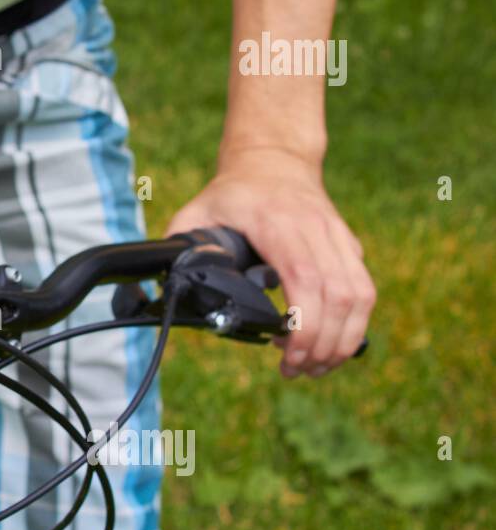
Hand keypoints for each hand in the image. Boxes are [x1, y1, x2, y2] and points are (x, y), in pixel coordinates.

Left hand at [164, 146, 374, 377]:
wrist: (273, 160)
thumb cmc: (232, 193)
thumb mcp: (197, 212)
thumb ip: (180, 246)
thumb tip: (165, 287)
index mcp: (277, 222)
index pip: (305, 277)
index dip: (305, 323)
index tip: (287, 353)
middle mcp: (316, 228)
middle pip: (340, 295)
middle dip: (323, 343)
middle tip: (298, 370)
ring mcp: (338, 236)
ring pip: (360, 295)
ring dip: (342, 339)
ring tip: (315, 366)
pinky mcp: (349, 246)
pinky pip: (363, 289)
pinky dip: (353, 323)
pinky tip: (330, 345)